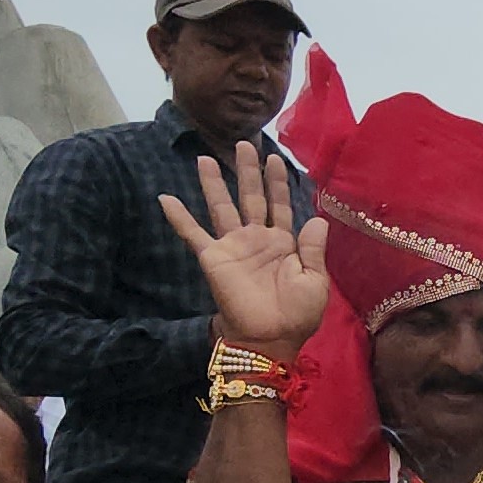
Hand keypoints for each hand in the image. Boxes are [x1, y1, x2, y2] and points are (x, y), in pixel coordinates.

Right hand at [160, 144, 329, 363]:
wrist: (270, 339)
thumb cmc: (296, 315)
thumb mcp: (315, 281)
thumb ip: (314, 249)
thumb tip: (317, 217)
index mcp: (284, 243)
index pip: (281, 205)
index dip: (278, 182)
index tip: (276, 158)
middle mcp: (257, 239)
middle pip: (251, 197)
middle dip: (248, 171)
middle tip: (244, 143)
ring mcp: (233, 246)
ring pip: (222, 206)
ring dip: (214, 183)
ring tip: (205, 157)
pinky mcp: (213, 257)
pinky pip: (193, 234)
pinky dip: (179, 217)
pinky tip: (166, 198)